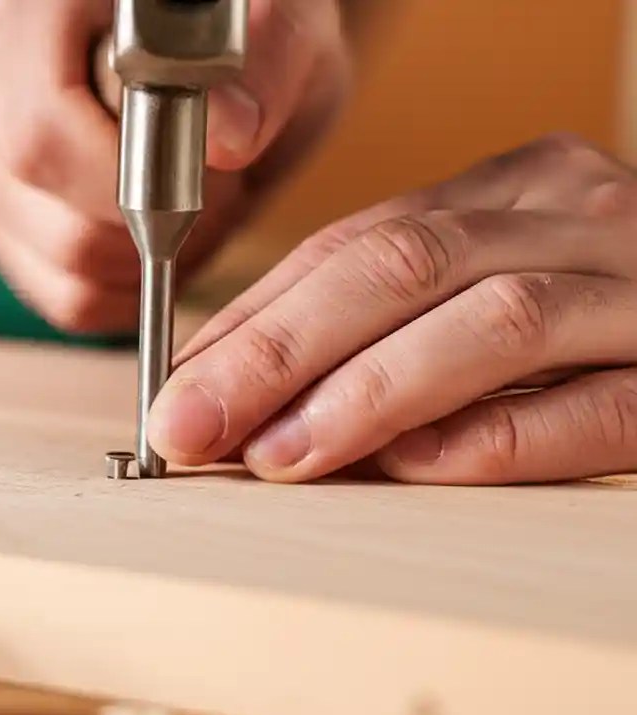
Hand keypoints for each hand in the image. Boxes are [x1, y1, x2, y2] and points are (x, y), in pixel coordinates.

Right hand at [0, 0, 350, 332]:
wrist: (214, 56)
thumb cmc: (243, 32)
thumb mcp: (288, 20)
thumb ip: (269, 55)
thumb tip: (226, 134)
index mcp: (36, 5)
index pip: (42, 125)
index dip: (128, 176)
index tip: (211, 179)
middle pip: (42, 195)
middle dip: (155, 218)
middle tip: (222, 188)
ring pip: (57, 257)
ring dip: (152, 255)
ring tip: (196, 204)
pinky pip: (62, 295)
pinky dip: (133, 290)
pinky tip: (166, 239)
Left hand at [148, 133, 636, 484]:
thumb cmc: (597, 308)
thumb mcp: (485, 280)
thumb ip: (384, 320)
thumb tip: (242, 392)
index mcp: (507, 191)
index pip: (352, 244)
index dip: (254, 320)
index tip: (176, 387)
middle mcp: (573, 216)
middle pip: (402, 268)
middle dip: (279, 352)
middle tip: (194, 424)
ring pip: (492, 321)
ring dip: (370, 394)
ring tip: (283, 453)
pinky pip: (596, 403)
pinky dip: (501, 437)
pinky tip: (421, 466)